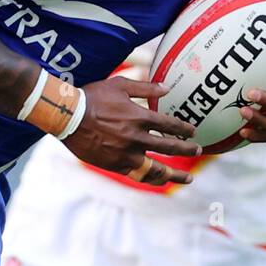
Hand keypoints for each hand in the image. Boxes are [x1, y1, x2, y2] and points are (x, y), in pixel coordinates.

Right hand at [61, 76, 201, 185]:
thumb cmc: (92, 97)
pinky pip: (138, 175)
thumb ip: (145, 87)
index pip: (171, 125)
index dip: (185, 129)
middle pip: (170, 147)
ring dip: (175, 174)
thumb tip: (167, 87)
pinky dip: (151, 178)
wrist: (67, 116)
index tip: (193, 132)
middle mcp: (137, 137)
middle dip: (187, 149)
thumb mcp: (119, 85)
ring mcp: (126, 154)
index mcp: (140, 117)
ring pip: (157, 168)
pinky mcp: (115, 164)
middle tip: (198, 150)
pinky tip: (160, 180)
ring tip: (187, 178)